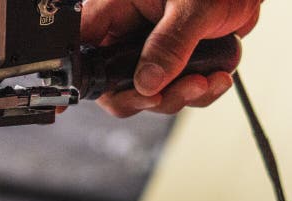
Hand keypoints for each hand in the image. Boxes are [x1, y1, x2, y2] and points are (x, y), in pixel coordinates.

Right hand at [81, 0, 261, 116]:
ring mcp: (147, 51)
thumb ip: (170, 44)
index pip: (79, 45)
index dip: (74, 76)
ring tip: (205, 82)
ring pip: (144, 94)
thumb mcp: (193, 7)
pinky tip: (217, 77)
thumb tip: (147, 82)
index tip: (76, 100)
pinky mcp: (170, 63)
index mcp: (116, 8)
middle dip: (142, 98)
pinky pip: (174, 92)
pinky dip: (197, 93)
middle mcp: (125, 33)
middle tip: (164, 97)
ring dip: (178, 98)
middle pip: (110, 85)